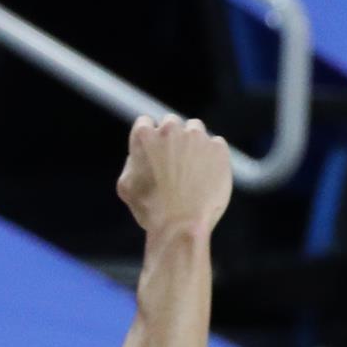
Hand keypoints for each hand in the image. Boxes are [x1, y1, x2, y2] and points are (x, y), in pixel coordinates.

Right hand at [116, 115, 232, 236]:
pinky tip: (208, 174)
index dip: (150, 139)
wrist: (182, 223)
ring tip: (192, 168)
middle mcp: (171, 129)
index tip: (155, 152)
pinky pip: (216, 144)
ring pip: (195, 129)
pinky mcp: (218, 148)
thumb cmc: (151, 209)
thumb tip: (141, 155)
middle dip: (172, 138)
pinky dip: (213, 156)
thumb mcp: (127, 186)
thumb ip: (133, 162)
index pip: (145, 123)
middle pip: (171, 123)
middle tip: (175, 161)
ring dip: (194, 142)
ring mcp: (197, 137)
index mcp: (144, 135)